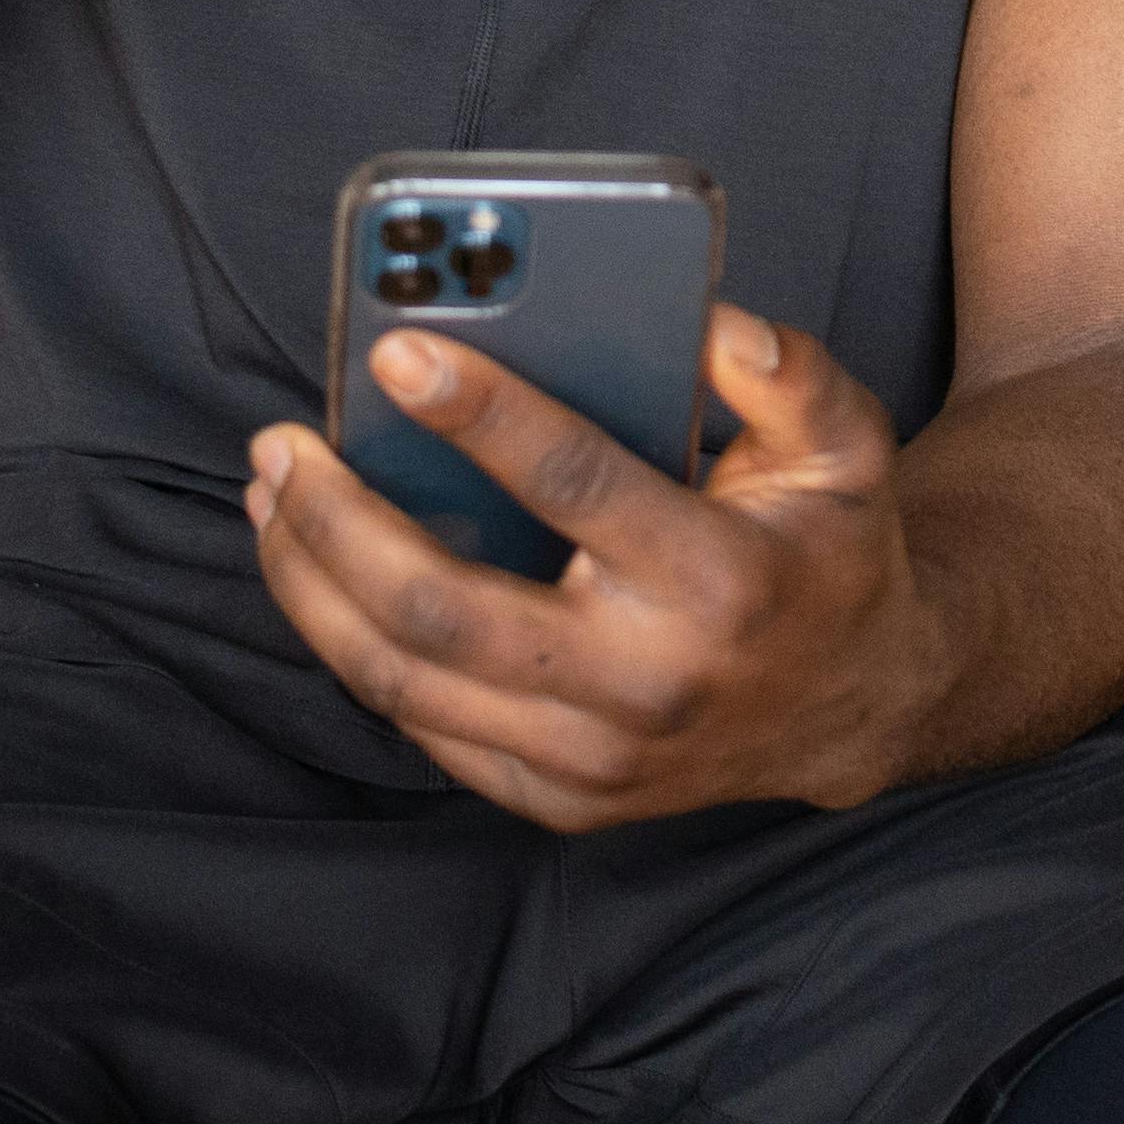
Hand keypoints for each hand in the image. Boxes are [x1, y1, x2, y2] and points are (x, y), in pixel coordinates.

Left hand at [243, 307, 948, 829]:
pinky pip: (425, 728)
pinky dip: (353, 648)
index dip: (481, 414)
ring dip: (312, 585)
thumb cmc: (827, 549)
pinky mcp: (558, 799)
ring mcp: (595, 758)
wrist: (851, 705)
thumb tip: (710, 323)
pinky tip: (317, 574)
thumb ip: (788, 373)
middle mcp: (647, 682)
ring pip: (406, 681)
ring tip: (272, 498)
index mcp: (717, 580)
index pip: (577, 487)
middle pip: (443, 608)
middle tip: (282, 442)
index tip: (398, 350)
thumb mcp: (847, 444)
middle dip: (338, 520)